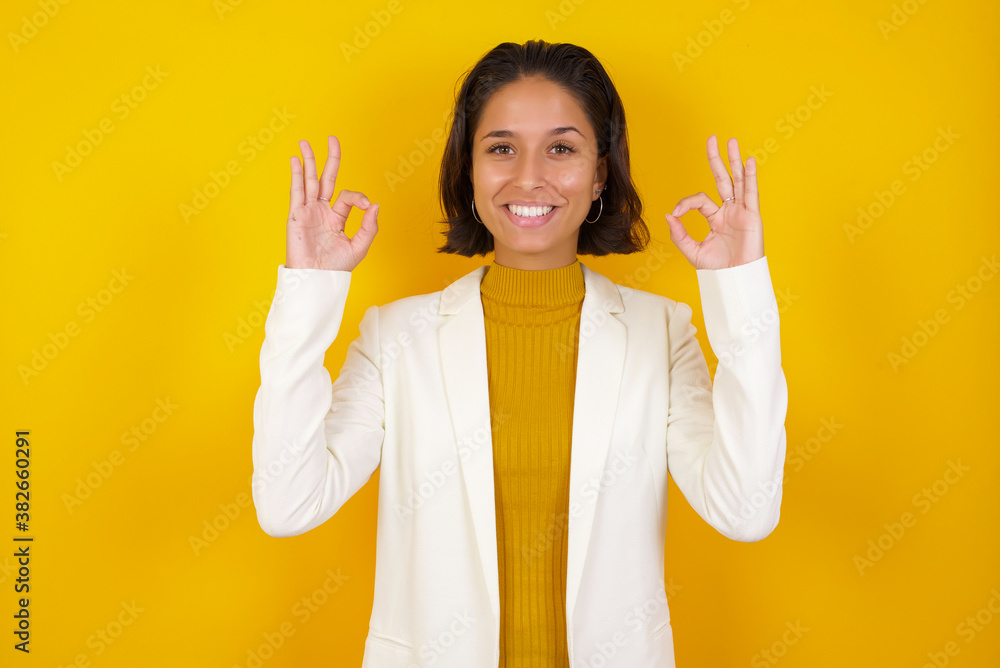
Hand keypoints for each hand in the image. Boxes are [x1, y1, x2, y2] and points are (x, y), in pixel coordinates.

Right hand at [286, 135, 378, 270]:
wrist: (316, 279)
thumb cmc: (336, 268)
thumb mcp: (359, 246)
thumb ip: (369, 226)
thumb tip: (376, 204)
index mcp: (337, 218)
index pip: (348, 196)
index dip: (359, 197)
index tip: (367, 207)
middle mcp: (322, 211)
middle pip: (326, 178)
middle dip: (330, 158)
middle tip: (332, 138)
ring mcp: (308, 211)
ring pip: (309, 180)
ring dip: (308, 160)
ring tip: (305, 142)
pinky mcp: (296, 215)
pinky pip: (296, 191)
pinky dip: (296, 175)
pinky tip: (295, 160)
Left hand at [664, 135, 763, 269]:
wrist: (735, 281)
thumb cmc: (718, 270)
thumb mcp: (692, 252)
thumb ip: (679, 235)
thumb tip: (669, 215)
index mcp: (715, 218)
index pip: (699, 200)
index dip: (685, 203)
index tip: (676, 213)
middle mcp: (729, 211)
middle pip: (722, 179)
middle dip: (717, 159)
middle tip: (712, 138)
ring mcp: (741, 211)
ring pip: (738, 180)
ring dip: (734, 160)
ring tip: (731, 141)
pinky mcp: (752, 216)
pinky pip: (751, 193)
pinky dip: (750, 177)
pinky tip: (749, 161)